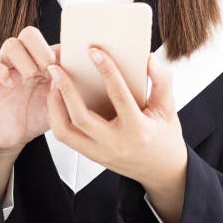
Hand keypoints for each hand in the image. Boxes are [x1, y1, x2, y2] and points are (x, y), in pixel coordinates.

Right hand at [0, 26, 58, 152]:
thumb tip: (74, 68)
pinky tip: (9, 84)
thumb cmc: (37, 116)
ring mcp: (5, 68)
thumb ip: (66, 85)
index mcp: (41, 62)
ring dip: (23, 59)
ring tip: (29, 77)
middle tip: (46, 68)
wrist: (15, 137)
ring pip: (10, 44)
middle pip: (29, 33)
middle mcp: (23, 61)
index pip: (50, 40)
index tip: (64, 65)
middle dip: (40, 48)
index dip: (57, 49)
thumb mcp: (57, 102)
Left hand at [46, 47, 186, 189]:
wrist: (161, 171)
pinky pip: (66, 137)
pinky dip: (57, 117)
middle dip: (66, 89)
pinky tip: (57, 99)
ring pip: (66, 132)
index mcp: (137, 130)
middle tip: (56, 67)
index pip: (119, 96)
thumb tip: (148, 59)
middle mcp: (115, 144)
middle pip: (82, 118)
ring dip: (55, 106)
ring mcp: (100, 152)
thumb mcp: (168, 109)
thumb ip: (161, 82)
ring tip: (53, 83)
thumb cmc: (164, 137)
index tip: (94, 51)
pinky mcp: (91, 155)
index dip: (107, 71)